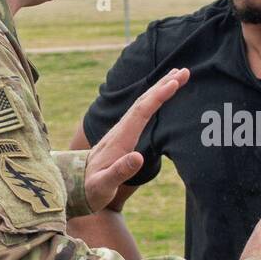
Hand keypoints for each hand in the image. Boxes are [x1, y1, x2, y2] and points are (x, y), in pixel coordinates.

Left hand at [84, 68, 188, 211]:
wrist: (76, 186)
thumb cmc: (92, 188)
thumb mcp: (104, 185)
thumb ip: (119, 171)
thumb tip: (138, 157)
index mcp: (119, 139)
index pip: (141, 112)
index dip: (157, 96)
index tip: (174, 83)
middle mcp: (120, 130)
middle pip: (144, 102)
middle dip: (163, 85)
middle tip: (184, 71)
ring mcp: (121, 130)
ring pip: (142, 104)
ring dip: (159, 88)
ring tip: (176, 75)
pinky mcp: (123, 133)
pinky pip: (141, 111)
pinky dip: (153, 99)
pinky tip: (159, 95)